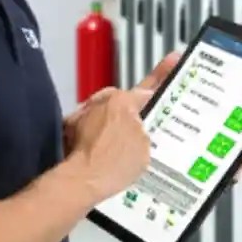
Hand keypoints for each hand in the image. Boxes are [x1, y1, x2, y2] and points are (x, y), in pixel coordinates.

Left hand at [62, 52, 185, 200]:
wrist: (81, 180)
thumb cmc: (115, 163)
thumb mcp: (145, 146)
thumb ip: (146, 128)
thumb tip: (142, 123)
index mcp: (123, 100)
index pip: (147, 89)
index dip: (161, 80)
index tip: (171, 62)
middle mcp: (101, 101)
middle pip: (122, 101)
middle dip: (131, 111)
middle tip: (141, 128)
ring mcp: (83, 113)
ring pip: (104, 113)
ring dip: (111, 124)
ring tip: (118, 148)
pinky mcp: (69, 128)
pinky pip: (88, 126)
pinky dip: (95, 135)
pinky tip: (101, 151)